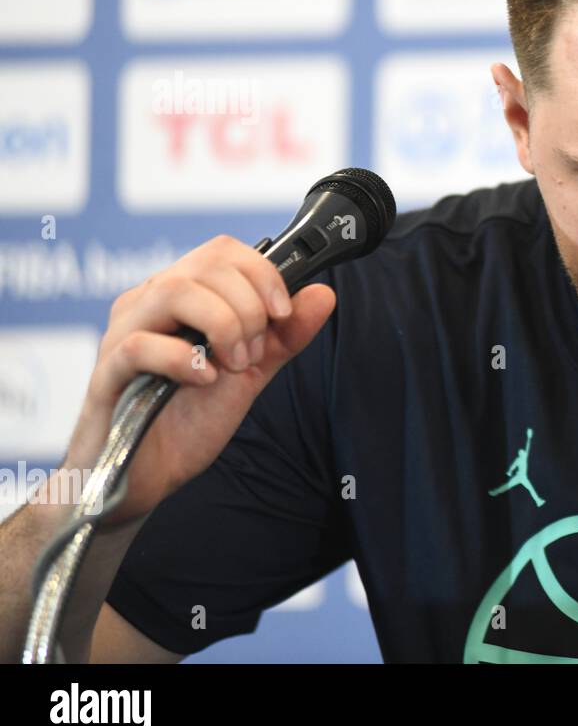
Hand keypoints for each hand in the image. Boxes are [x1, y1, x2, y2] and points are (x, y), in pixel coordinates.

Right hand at [57, 235, 335, 528]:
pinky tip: (204, 380)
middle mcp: (147, 304)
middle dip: (248, 307)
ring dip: (223, 325)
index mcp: (181, 295)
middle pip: (205, 266)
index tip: (282, 314)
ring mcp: (121, 334)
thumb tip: (323, 293)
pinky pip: (139, 344)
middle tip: (253, 352)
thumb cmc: (190, 416)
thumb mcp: (252, 371)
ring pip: (173, 292)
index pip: (223, 251)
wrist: (150, 474)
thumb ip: (286, 334)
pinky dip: (183, 358)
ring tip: (234, 364)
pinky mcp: (106, 373)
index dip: (263, 275)